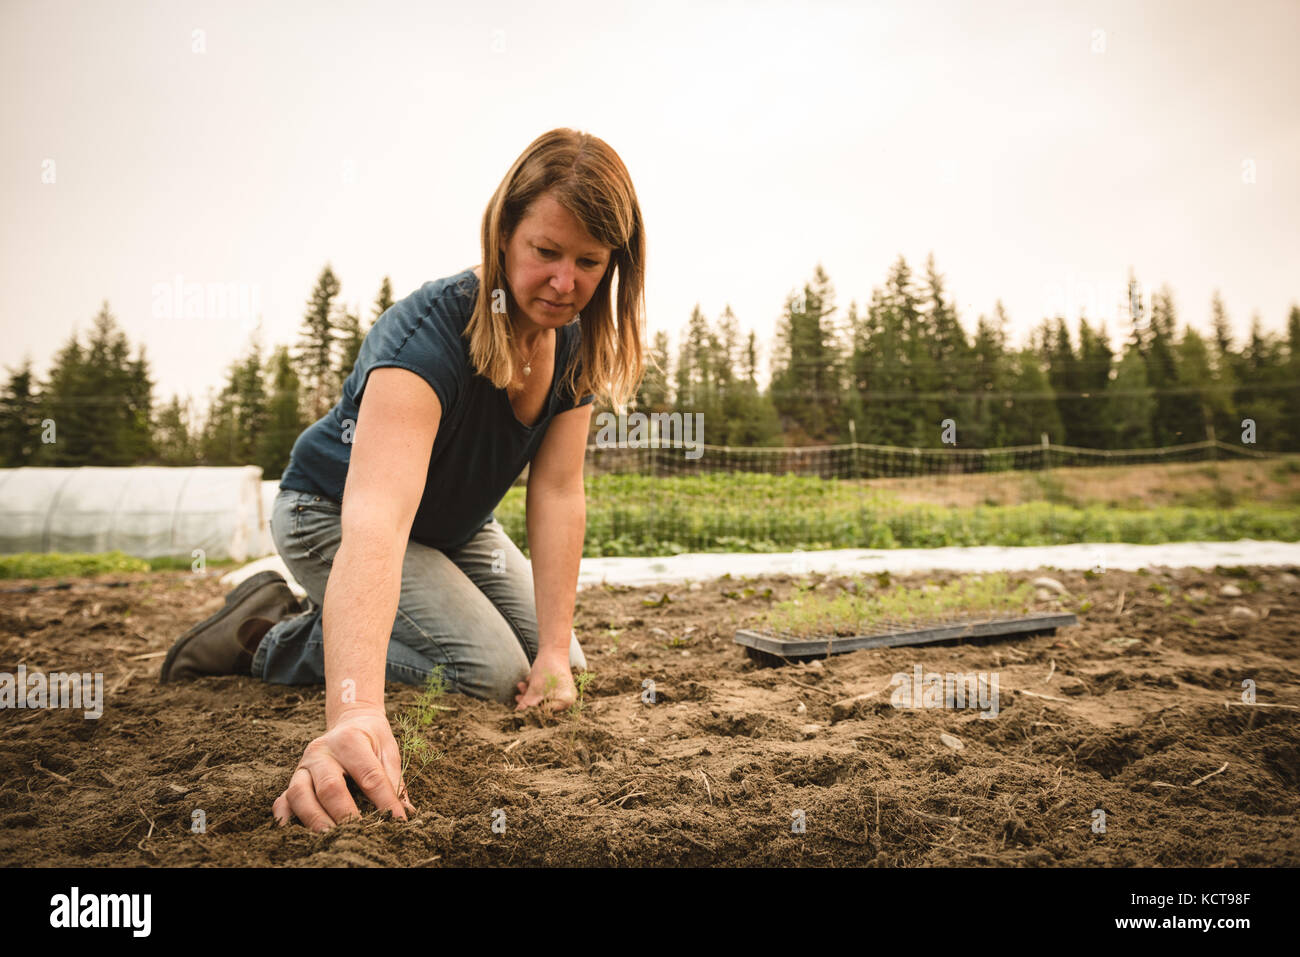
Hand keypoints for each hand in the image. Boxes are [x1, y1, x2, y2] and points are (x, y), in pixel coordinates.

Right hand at [272, 706, 414, 831]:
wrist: (351, 719)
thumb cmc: (372, 738)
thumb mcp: (388, 750)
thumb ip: (394, 780)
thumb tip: (406, 812)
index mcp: (350, 740)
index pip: (369, 776)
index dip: (385, 801)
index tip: (397, 821)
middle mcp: (321, 751)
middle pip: (330, 787)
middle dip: (344, 814)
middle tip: (358, 834)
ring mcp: (304, 765)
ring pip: (300, 794)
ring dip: (314, 819)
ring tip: (330, 838)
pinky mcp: (294, 776)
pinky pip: (283, 798)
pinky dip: (284, 816)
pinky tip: (291, 830)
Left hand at [514, 651, 574, 712]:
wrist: (554, 648)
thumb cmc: (547, 668)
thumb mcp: (535, 688)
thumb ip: (528, 701)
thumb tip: (519, 712)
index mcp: (566, 701)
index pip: (546, 711)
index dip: (531, 710)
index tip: (520, 708)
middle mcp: (566, 698)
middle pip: (543, 704)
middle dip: (529, 699)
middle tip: (517, 696)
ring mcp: (562, 690)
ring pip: (542, 695)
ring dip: (530, 691)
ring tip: (520, 685)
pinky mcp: (557, 684)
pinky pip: (544, 689)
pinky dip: (536, 686)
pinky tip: (529, 679)